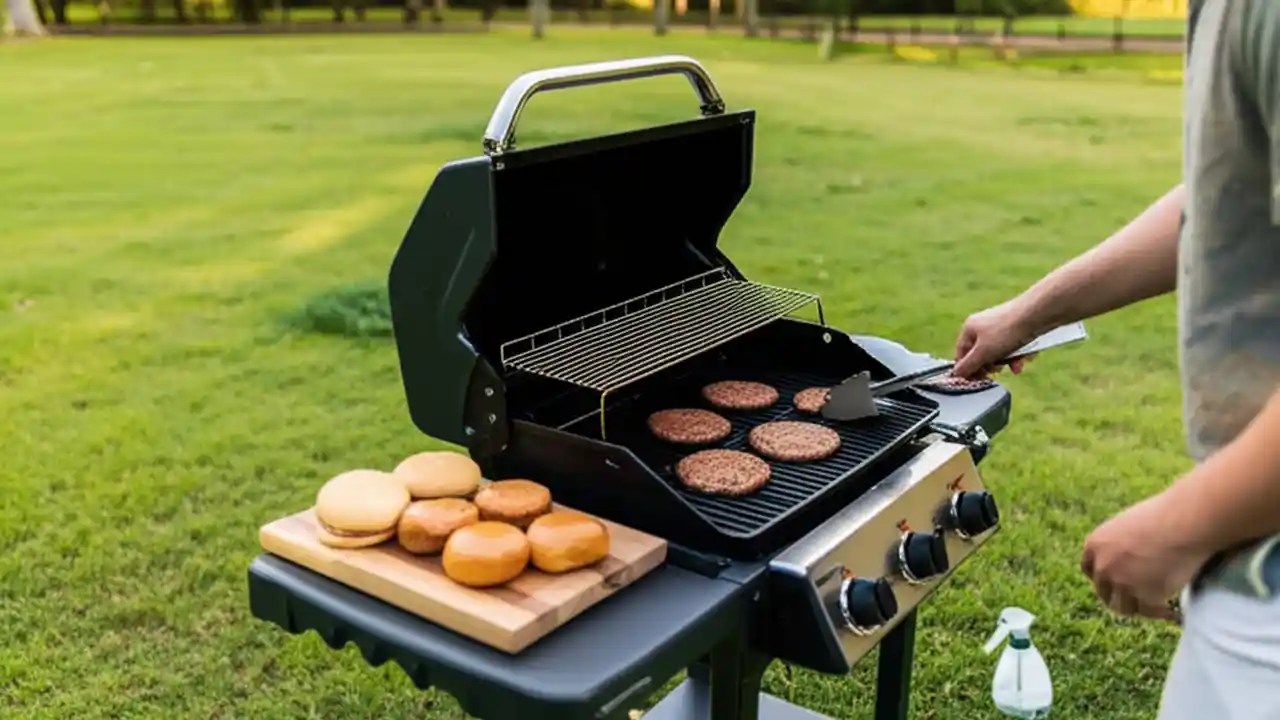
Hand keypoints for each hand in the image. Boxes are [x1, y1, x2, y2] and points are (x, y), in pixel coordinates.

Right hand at [953, 299, 1039, 378]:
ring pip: (999, 353)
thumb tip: (956, 375)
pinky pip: (1013, 347)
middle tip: (998, 370)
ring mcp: (1000, 326)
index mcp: (969, 328)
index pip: (961, 354)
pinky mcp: (1016, 328)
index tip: (976, 381)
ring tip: (1016, 364)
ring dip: (1008, 361)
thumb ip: (968, 366)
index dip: (967, 369)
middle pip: (981, 355)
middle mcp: (982, 326)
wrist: (1036, 314)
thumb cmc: (1005, 332)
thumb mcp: (983, 353)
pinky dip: (1018, 354)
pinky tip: (1026, 357)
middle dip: (991, 365)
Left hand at [1081, 492, 1212, 620]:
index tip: (1117, 584)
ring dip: (1138, 608)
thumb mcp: (1129, 526)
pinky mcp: (1144, 597)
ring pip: (1124, 607)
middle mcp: (1103, 566)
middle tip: (1140, 599)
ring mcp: (1122, 583)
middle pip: (1104, 592)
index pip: (1090, 570)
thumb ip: (1119, 546)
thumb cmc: (1165, 517)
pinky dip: (1163, 613)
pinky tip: (1174, 613)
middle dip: (1121, 596)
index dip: (1104, 579)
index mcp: (1095, 545)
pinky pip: (1150, 612)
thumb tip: (1125, 565)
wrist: (1187, 521)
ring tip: (1156, 608)